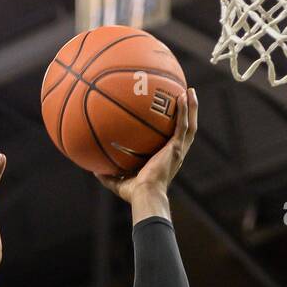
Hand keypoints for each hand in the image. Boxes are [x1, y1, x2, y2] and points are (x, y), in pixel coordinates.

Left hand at [96, 88, 197, 205]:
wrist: (145, 195)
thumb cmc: (134, 194)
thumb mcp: (119, 182)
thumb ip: (108, 176)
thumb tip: (94, 170)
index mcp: (166, 160)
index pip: (174, 142)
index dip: (175, 130)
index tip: (171, 118)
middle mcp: (176, 154)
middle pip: (187, 130)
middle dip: (189, 113)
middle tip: (186, 96)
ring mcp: (178, 151)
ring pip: (190, 125)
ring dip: (192, 107)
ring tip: (190, 91)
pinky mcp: (176, 148)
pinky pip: (183, 125)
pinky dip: (185, 110)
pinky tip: (182, 96)